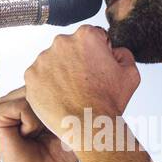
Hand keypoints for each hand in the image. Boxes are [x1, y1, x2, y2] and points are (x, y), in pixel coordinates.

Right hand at [0, 85, 77, 161]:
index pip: (49, 81)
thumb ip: (72, 98)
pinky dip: (30, 124)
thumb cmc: (59, 155)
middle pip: (40, 84)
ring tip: (37, 136)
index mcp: (33, 98)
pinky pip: (21, 106)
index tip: (60, 124)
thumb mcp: (71, 122)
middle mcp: (17, 98)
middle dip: (51, 108)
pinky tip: (27, 137)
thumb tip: (82, 77)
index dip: (60, 100)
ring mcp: (5, 104)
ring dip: (41, 118)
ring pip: (32, 94)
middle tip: (47, 133)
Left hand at [23, 25, 139, 141]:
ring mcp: (43, 59)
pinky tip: (59, 96)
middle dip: (77, 62)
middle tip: (85, 84)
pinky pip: (39, 77)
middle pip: (70, 48)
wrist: (88, 126)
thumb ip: (123, 53)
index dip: (98, 55)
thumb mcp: (130, 73)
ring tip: (72, 93)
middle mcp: (61, 41)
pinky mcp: (31, 76)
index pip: (92, 38)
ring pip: (53, 62)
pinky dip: (47, 85)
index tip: (97, 71)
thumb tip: (113, 50)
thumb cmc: (109, 102)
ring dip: (60, 73)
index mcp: (86, 35)